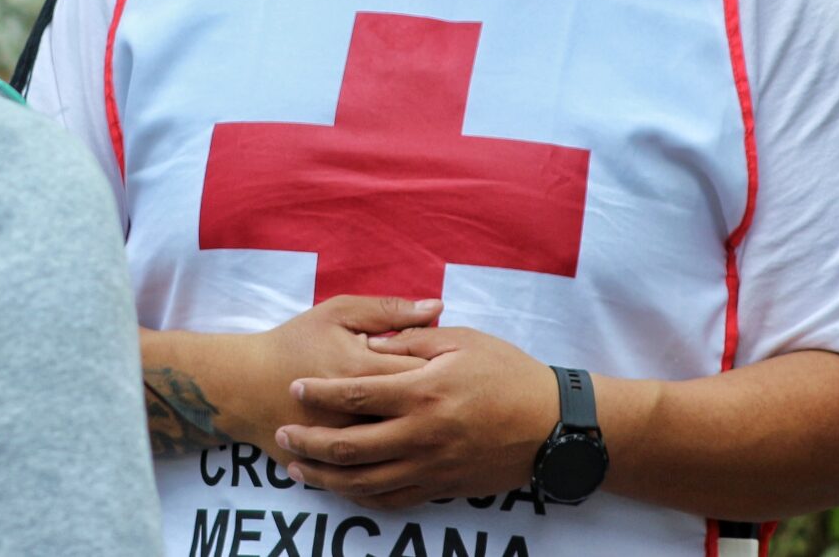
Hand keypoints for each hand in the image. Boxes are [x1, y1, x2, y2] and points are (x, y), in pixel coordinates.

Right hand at [221, 296, 442, 457]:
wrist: (247, 386)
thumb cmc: (296, 343)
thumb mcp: (337, 314)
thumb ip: (387, 310)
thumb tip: (438, 306)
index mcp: (364, 370)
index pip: (426, 370)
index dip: (447, 367)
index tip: (452, 363)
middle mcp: (361, 413)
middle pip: (422, 414)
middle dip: (443, 406)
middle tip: (451, 395)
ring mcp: (350, 445)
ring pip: (406, 450)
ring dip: (425, 438)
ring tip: (431, 422)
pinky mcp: (340, 467)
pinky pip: (382, 477)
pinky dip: (402, 466)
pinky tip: (411, 451)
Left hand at [272, 326, 558, 507]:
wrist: (556, 426)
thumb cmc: (509, 373)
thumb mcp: (462, 340)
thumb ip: (411, 339)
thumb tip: (370, 342)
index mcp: (422, 392)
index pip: (355, 395)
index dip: (319, 394)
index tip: (294, 390)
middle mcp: (421, 434)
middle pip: (350, 446)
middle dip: (309, 442)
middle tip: (283, 435)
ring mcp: (432, 466)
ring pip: (366, 481)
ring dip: (327, 478)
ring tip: (298, 470)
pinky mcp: (444, 487)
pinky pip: (394, 500)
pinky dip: (363, 497)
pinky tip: (344, 490)